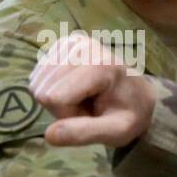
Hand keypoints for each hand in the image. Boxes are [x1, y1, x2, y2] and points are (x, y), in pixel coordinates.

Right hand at [30, 34, 156, 147]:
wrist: (139, 94)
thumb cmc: (130, 115)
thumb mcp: (116, 132)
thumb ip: (84, 133)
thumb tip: (48, 135)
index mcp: (99, 65)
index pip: (53, 98)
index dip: (69, 115)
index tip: (95, 114)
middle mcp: (82, 45)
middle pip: (43, 90)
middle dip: (63, 107)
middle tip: (91, 106)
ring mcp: (71, 41)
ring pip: (38, 83)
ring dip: (58, 97)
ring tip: (87, 97)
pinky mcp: (64, 43)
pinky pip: (39, 75)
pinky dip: (55, 86)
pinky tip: (77, 87)